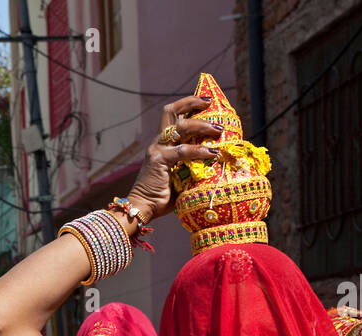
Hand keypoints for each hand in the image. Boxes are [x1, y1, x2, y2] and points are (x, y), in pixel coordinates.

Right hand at [127, 95, 221, 220]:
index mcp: (162, 143)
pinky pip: (183, 150)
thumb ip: (191, 164)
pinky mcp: (159, 160)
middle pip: (171, 111)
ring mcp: (158, 149)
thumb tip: (216, 159)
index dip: (188, 104)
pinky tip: (212, 153)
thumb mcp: (180, 174)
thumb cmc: (163, 195)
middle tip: (210, 104)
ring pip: (180, 127)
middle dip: (192, 103)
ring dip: (202, 125)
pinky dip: (200, 150)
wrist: (143, 207)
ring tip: (218, 130)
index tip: (206, 102)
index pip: (173, 116)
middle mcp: (159, 142)